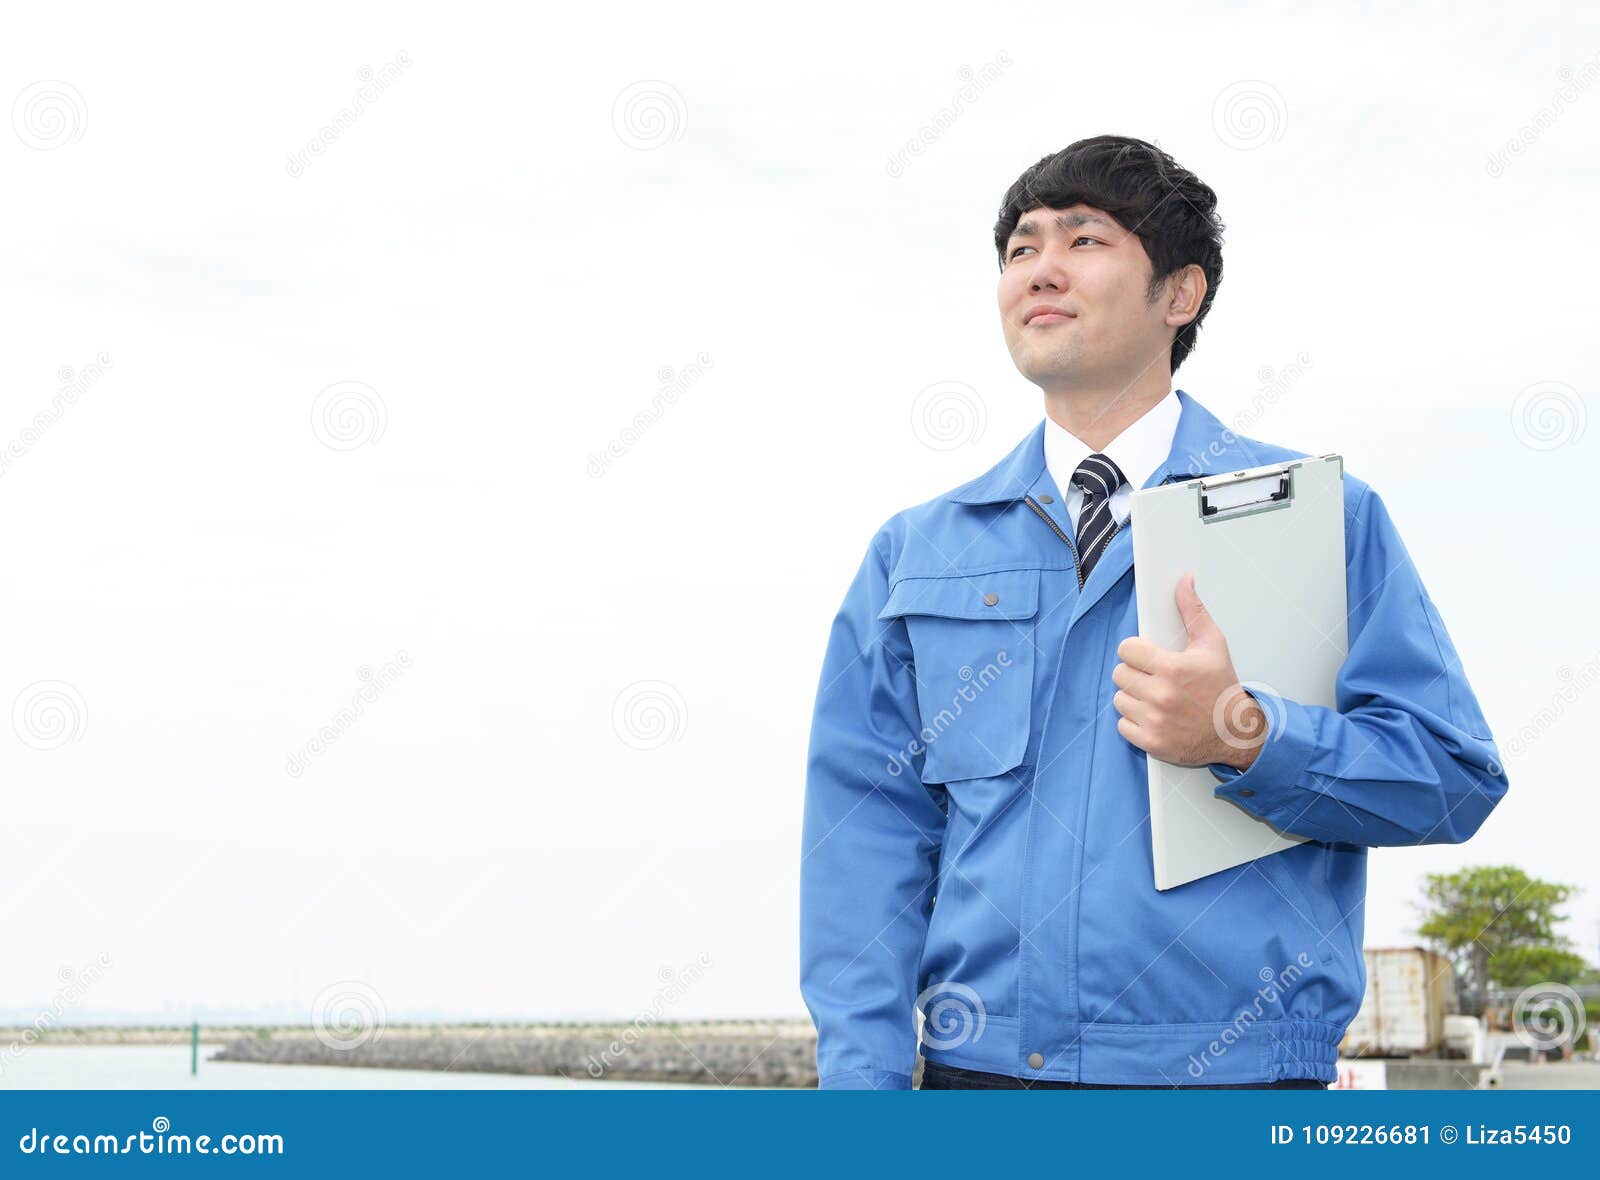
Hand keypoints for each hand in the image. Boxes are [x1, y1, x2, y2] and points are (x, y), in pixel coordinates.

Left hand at [1111, 572, 1265, 769]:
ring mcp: (1155, 721)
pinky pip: (1123, 726)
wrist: (1235, 732)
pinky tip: (1154, 716)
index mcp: (1173, 669)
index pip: (1126, 650)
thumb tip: (1184, 581)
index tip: (1147, 656)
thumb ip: (1193, 611)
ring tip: (1155, 697)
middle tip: (1154, 678)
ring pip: (1120, 699)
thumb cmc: (1222, 687)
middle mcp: (1161, 696)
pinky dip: (1135, 722)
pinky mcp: (1151, 743)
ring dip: (1134, 698)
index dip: (1136, 651)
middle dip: (1135, 673)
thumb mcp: (1212, 644)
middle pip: (1120, 674)